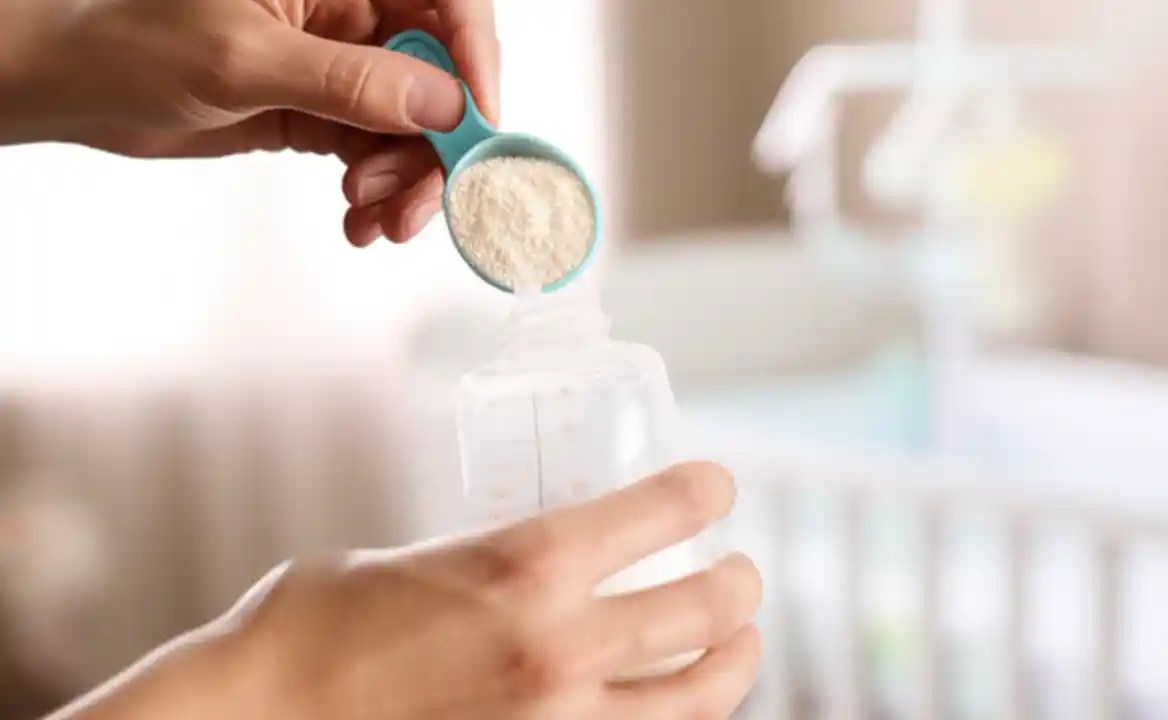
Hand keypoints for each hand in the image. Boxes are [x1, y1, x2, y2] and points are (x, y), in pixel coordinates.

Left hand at [0, 0, 499, 245]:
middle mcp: (352, 12)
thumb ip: (346, 80)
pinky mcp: (327, 109)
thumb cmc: (134, 43)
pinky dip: (378, 194)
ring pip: (415, 125)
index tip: (477, 122)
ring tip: (372, 218)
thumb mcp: (243, 58)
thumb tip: (440, 102)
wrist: (79, 89)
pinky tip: (358, 220)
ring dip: (406, 181)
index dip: (475, 55)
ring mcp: (344, 63)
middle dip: (435, 145)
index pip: (445, 0)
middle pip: (440, 74)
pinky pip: (378, 153)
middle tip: (412, 204)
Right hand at [53, 463, 762, 719]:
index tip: (717, 487)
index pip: (666, 509)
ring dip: (737, 660)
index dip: (707, 490)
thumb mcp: (408, 558)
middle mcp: (562, 643)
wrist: (260, 718)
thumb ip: (480, 556)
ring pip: (702, 693)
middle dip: (740, 583)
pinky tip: (680, 705)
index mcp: (528, 562)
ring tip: (741, 642)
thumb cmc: (313, 629)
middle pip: (707, 607)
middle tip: (741, 573)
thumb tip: (518, 561)